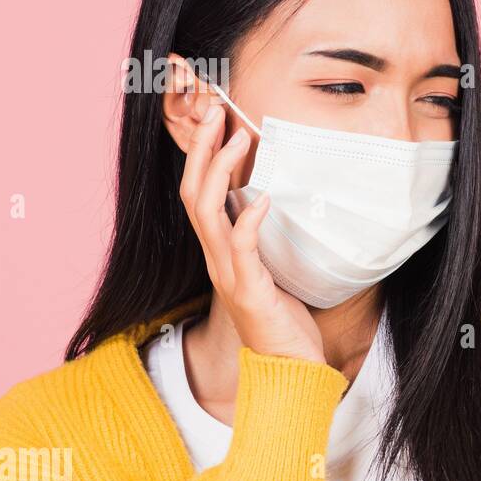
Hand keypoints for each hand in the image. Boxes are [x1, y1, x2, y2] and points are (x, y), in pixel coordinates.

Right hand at [180, 103, 325, 363]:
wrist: (289, 369)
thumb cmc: (285, 318)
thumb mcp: (273, 268)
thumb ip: (266, 237)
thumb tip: (272, 198)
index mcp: (220, 250)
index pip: (198, 193)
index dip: (203, 155)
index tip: (218, 118)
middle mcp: (216, 258)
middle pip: (192, 193)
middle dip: (203, 150)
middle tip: (217, 111)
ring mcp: (228, 274)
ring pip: (206, 213)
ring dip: (221, 173)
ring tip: (240, 140)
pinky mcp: (248, 290)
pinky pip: (240, 248)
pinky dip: (247, 220)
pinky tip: (261, 200)